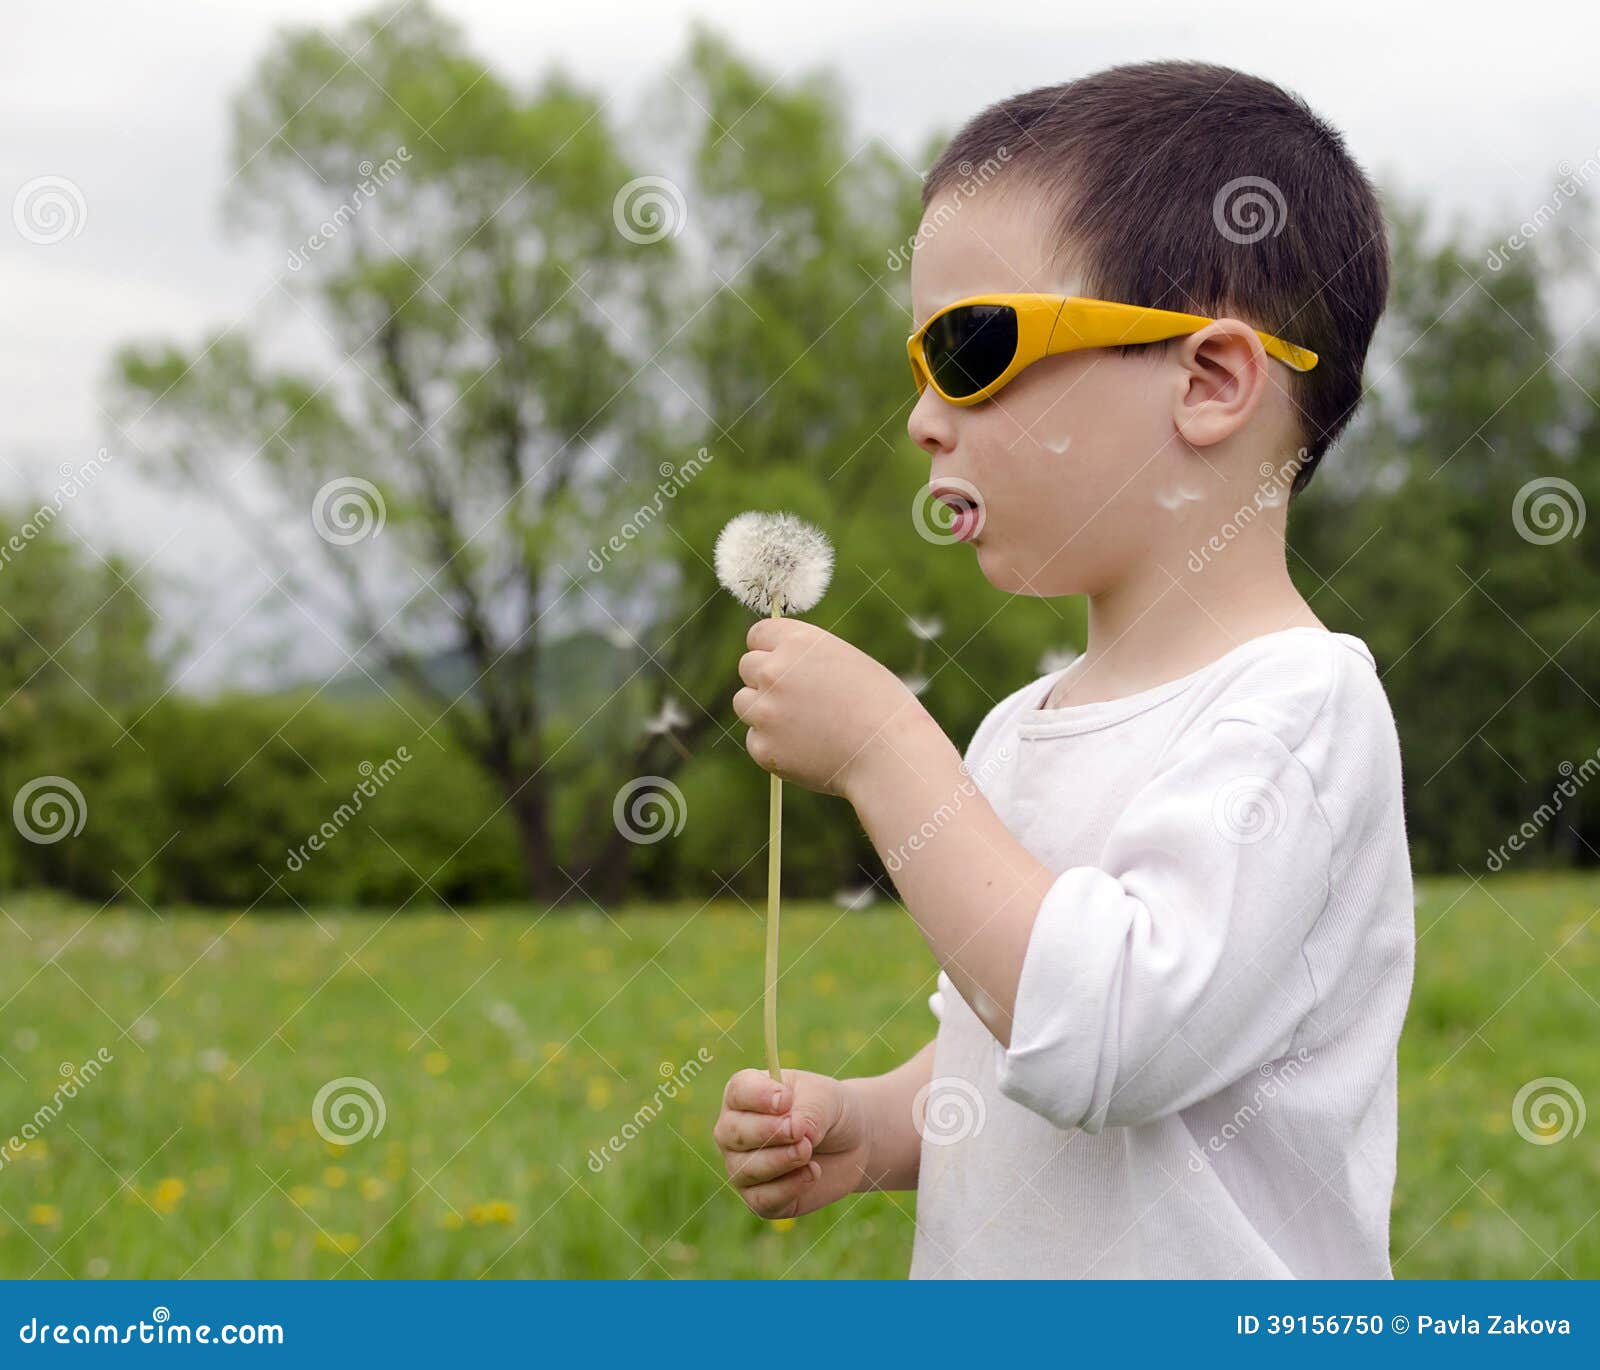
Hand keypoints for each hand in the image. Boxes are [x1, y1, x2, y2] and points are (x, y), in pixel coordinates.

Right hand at [714, 1067, 870, 1219]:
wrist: (851, 1143)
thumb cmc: (828, 1110)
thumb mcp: (824, 1098)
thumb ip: (808, 1111)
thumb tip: (797, 1131)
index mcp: (744, 1094)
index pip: (738, 1092)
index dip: (758, 1096)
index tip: (786, 1100)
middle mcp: (734, 1131)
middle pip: (733, 1133)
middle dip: (769, 1132)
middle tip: (800, 1130)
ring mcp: (742, 1166)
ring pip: (745, 1169)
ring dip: (780, 1160)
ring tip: (808, 1150)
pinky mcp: (759, 1199)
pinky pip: (762, 1199)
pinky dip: (789, 1188)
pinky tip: (812, 1173)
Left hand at [733, 617, 930, 798]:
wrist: (889, 755)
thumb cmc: (882, 708)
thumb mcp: (848, 663)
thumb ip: (809, 660)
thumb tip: (781, 664)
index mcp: (798, 642)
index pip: (758, 635)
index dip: (770, 650)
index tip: (781, 664)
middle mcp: (774, 671)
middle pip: (747, 667)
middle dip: (765, 681)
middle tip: (796, 700)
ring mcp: (764, 710)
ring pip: (745, 704)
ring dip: (765, 712)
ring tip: (804, 726)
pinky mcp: (762, 747)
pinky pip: (756, 740)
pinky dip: (775, 746)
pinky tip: (808, 750)